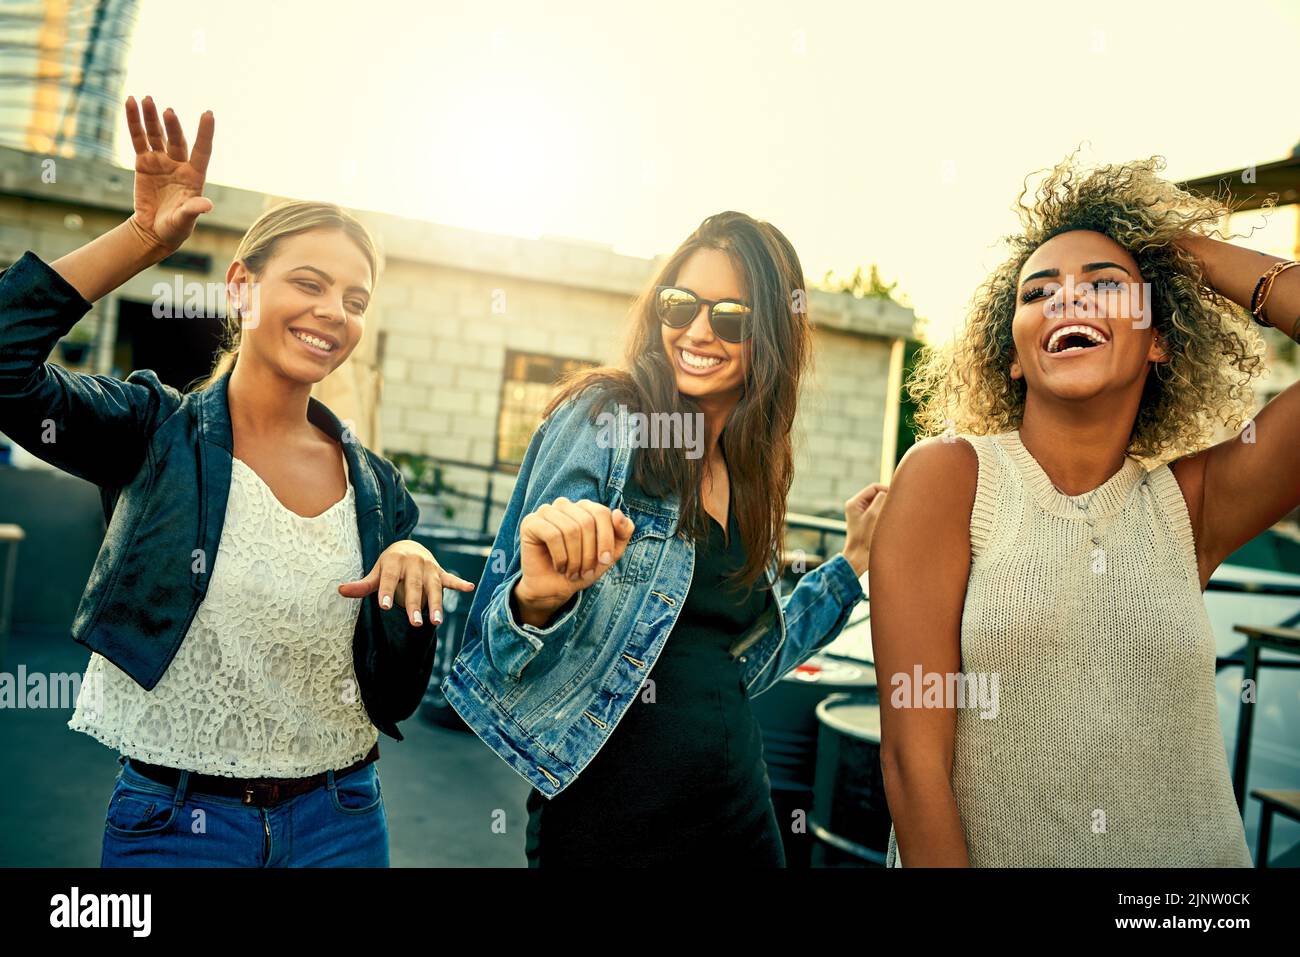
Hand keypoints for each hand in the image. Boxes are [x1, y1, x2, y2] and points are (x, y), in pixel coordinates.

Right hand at [123, 96, 213, 254]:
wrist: (154, 231)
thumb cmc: (175, 228)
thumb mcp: (184, 221)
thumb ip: (193, 210)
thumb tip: (207, 205)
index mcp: (194, 176)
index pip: (202, 150)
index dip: (205, 133)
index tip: (209, 113)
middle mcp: (179, 164)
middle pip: (176, 140)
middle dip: (171, 125)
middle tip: (167, 111)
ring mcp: (161, 161)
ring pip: (156, 135)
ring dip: (151, 117)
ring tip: (146, 99)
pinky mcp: (143, 162)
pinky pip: (138, 139)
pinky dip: (134, 122)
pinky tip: (130, 104)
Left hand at [338, 540, 473, 626]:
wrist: (409, 547)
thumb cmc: (389, 565)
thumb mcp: (376, 572)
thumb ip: (362, 585)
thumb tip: (340, 590)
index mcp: (394, 560)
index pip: (389, 578)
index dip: (387, 591)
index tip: (385, 607)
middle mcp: (413, 562)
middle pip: (414, 586)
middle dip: (415, 605)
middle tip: (414, 624)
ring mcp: (428, 568)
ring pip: (433, 587)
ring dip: (436, 604)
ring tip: (436, 622)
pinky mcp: (440, 572)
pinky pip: (450, 579)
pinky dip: (459, 583)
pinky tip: (469, 587)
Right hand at [513, 498, 634, 623]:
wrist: (555, 589)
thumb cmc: (581, 569)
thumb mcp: (609, 554)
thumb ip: (622, 533)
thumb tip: (618, 513)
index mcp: (584, 507)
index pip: (602, 513)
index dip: (606, 539)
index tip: (605, 561)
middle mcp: (565, 505)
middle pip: (587, 522)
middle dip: (590, 553)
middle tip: (586, 571)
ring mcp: (546, 511)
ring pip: (570, 530)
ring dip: (575, 559)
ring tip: (572, 572)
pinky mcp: (530, 523)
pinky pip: (552, 535)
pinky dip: (560, 557)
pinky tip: (559, 567)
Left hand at [842, 482, 888, 575]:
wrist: (859, 559)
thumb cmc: (864, 539)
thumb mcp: (874, 516)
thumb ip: (881, 500)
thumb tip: (888, 491)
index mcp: (854, 503)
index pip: (874, 487)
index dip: (887, 489)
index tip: (898, 498)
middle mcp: (856, 507)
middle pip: (877, 495)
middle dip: (887, 499)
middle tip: (896, 507)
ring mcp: (861, 514)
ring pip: (879, 504)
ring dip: (887, 508)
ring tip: (892, 517)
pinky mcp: (866, 522)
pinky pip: (879, 513)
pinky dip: (885, 516)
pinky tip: (890, 523)